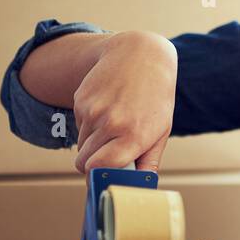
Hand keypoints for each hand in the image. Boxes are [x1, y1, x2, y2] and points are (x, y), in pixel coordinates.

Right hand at [73, 30, 177, 174]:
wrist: (140, 55)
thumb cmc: (155, 97)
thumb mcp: (161, 129)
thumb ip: (148, 161)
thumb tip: (140, 185)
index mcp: (133, 136)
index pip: (100, 167)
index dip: (97, 176)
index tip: (101, 178)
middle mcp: (111, 124)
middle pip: (84, 161)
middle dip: (91, 164)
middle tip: (105, 158)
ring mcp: (93, 111)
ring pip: (80, 144)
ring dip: (91, 143)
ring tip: (112, 126)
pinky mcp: (81, 99)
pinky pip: (79, 125)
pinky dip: (88, 124)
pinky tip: (106, 108)